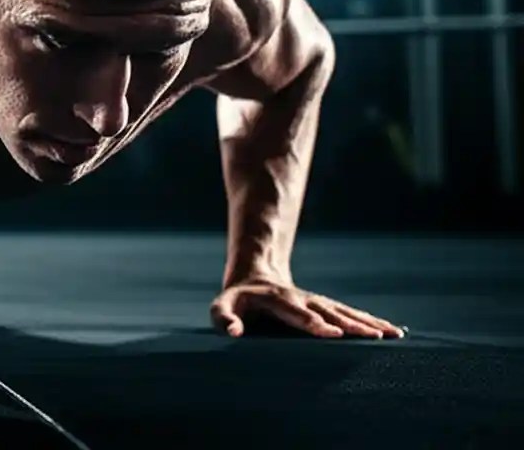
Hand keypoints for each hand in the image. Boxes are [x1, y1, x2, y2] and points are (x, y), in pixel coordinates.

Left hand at [211, 278, 405, 339]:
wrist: (254, 278)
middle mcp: (302, 299)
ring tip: (392, 334)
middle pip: (329, 312)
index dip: (314, 324)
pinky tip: (393, 331)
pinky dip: (372, 322)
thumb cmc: (236, 302)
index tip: (333, 334)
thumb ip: (223, 318)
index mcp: (277, 300)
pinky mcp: (326, 307)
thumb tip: (234, 333)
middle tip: (374, 337)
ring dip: (368, 323)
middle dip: (351, 325)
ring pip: (345, 312)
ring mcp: (317, 301)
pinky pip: (352, 314)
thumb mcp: (221, 306)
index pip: (298, 313)